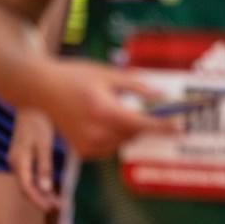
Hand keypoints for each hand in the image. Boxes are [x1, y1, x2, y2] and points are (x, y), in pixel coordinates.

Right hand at [9, 106, 59, 211]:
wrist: (31, 99)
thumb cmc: (39, 118)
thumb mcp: (44, 141)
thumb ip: (44, 165)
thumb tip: (46, 188)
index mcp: (18, 159)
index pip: (26, 187)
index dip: (38, 200)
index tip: (52, 207)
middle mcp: (14, 161)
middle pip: (26, 187)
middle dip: (41, 199)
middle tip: (58, 206)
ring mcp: (17, 158)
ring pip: (28, 182)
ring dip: (41, 192)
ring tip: (58, 200)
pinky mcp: (23, 154)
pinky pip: (29, 173)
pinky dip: (40, 182)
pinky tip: (51, 186)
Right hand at [36, 58, 177, 158]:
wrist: (43, 88)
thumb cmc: (75, 75)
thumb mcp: (107, 74)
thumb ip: (136, 86)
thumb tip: (161, 95)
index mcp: (104, 111)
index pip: (141, 124)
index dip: (163, 126)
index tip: (181, 126)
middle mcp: (97, 132)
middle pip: (134, 133)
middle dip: (144, 121)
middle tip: (149, 106)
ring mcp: (89, 145)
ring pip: (123, 141)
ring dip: (128, 127)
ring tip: (114, 106)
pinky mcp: (84, 151)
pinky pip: (110, 146)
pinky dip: (114, 134)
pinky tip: (102, 116)